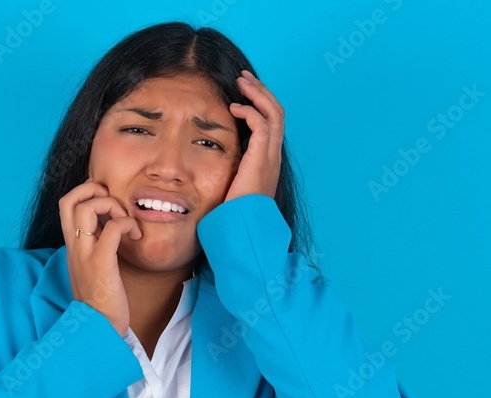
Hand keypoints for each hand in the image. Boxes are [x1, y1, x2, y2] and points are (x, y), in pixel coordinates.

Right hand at [58, 178, 141, 336]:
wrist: (98, 325)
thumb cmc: (100, 299)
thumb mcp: (92, 266)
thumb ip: (94, 246)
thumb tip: (109, 227)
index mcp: (72, 245)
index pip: (65, 205)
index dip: (85, 192)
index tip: (107, 202)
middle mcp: (74, 246)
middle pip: (68, 200)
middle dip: (92, 189)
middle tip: (113, 202)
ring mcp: (85, 253)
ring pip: (86, 208)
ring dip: (110, 205)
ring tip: (125, 220)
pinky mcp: (101, 263)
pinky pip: (111, 229)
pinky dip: (126, 224)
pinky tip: (135, 236)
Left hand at [225, 69, 282, 201]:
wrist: (244, 226)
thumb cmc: (235, 211)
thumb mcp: (233, 184)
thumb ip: (231, 169)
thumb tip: (214, 161)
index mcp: (268, 160)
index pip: (272, 123)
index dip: (261, 104)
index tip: (244, 93)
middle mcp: (273, 155)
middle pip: (277, 113)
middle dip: (261, 91)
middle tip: (244, 77)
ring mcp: (270, 156)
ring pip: (274, 113)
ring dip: (258, 94)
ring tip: (242, 82)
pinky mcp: (262, 158)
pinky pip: (262, 125)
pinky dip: (251, 112)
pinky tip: (235, 108)